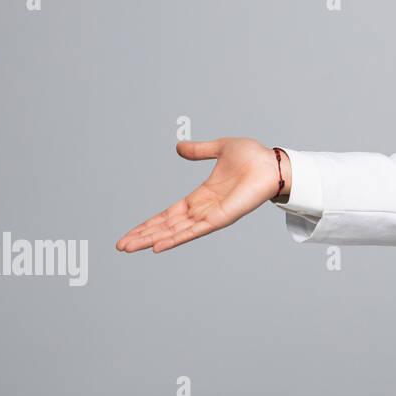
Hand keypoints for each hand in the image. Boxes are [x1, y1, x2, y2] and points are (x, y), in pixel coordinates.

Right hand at [116, 137, 281, 252]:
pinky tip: (157, 247)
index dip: (150, 223)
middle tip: (121, 245)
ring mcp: (211, 215)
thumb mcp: (220, 149)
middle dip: (143, 235)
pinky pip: (194, 231)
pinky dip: (175, 239)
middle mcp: (203, 209)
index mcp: (201, 196)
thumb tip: (179, 148)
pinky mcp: (221, 218)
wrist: (274, 163)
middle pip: (167, 226)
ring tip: (129, 247)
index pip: (169, 214)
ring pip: (175, 232)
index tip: (131, 232)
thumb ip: (199, 151)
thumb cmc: (254, 157)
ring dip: (151, 239)